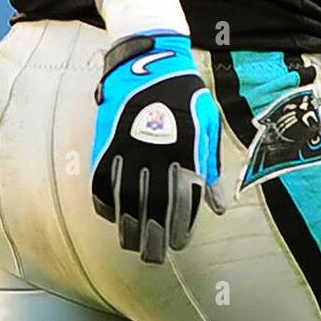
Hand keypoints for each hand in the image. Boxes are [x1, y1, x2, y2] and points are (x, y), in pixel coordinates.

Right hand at [91, 31, 225, 263]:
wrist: (147, 62)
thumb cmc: (185, 95)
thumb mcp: (207, 125)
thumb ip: (212, 167)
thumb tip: (219, 208)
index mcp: (186, 148)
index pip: (183, 200)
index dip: (181, 226)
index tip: (180, 245)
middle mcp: (156, 153)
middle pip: (154, 207)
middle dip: (154, 237)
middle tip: (155, 258)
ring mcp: (127, 150)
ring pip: (126, 201)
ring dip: (128, 228)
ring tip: (133, 247)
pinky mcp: (105, 145)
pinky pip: (101, 184)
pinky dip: (105, 205)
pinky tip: (112, 218)